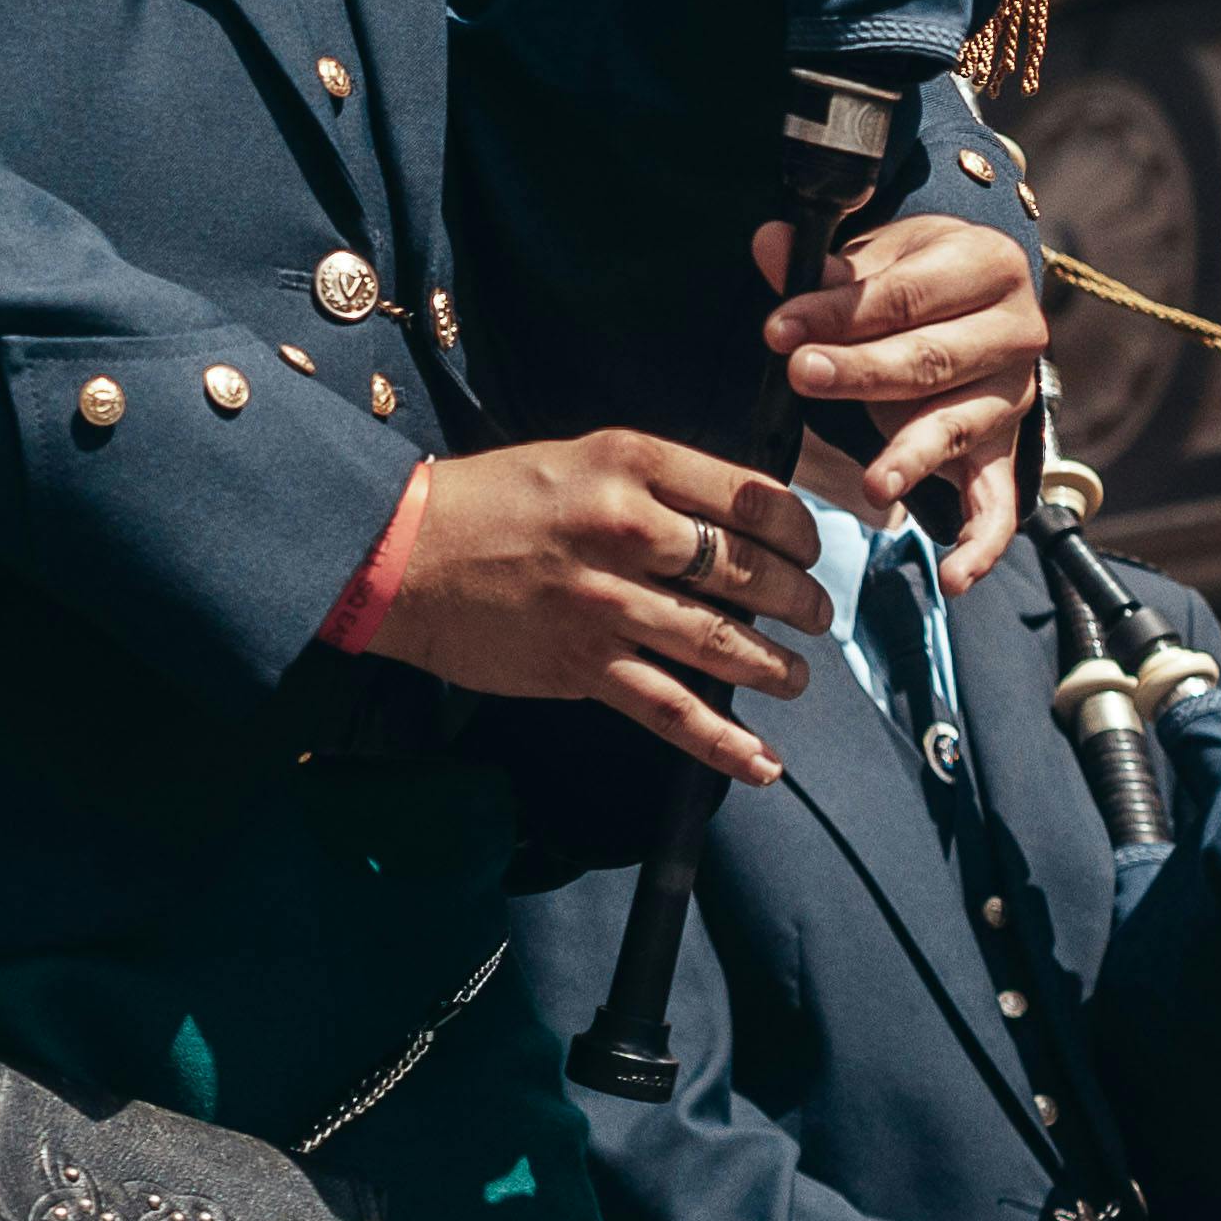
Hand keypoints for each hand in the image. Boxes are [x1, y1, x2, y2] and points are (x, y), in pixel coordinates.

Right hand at [363, 429, 828, 783]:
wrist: (403, 553)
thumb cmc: (492, 499)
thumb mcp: (581, 456)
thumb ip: (657, 483)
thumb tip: (740, 521)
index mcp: (629, 462)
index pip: (750, 496)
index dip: (801, 531)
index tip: (813, 549)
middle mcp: (625, 528)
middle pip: (749, 571)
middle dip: (800, 602)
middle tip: (817, 617)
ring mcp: (604, 602)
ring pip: (721, 643)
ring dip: (775, 668)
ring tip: (795, 677)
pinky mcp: (581, 665)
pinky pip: (671, 709)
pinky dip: (724, 743)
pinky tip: (762, 763)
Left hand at [763, 218, 1046, 590]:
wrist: (967, 303)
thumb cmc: (909, 278)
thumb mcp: (873, 258)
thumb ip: (822, 263)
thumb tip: (770, 244)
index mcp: (987, 264)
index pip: (903, 294)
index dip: (837, 311)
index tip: (778, 328)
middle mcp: (1015, 332)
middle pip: (932, 358)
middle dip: (863, 372)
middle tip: (803, 376)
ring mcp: (1013, 398)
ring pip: (958, 426)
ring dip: (912, 455)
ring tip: (874, 484)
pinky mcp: (1005, 453)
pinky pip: (999, 503)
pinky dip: (982, 544)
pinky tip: (955, 578)